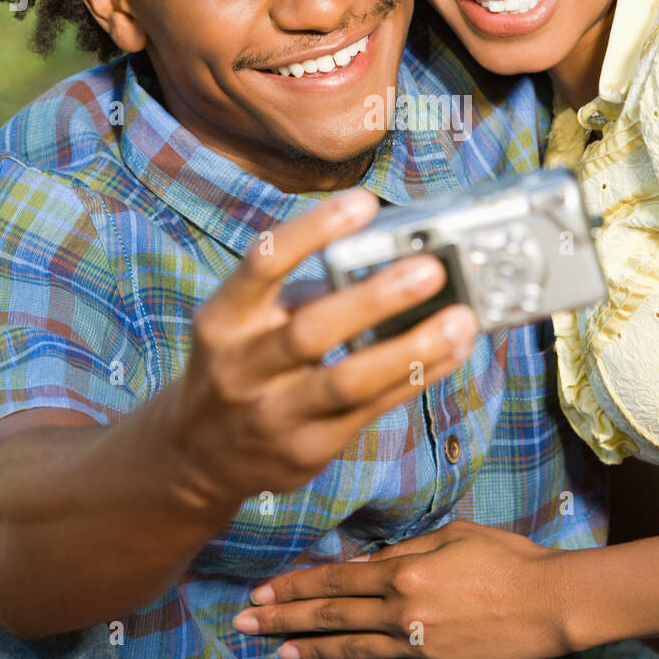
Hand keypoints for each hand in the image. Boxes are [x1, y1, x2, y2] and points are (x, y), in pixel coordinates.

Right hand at [161, 188, 478, 507]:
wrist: (197, 455)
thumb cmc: (240, 365)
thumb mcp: (244, 322)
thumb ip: (300, 293)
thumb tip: (385, 260)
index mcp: (224, 318)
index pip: (264, 263)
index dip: (314, 230)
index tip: (366, 202)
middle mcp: (242, 367)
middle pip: (311, 330)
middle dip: (374, 298)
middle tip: (431, 269)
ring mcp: (273, 414)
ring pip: (349, 380)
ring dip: (411, 348)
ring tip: (461, 320)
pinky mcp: (307, 449)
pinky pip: (371, 409)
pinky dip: (416, 377)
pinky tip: (451, 353)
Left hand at [232, 520, 567, 658]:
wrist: (550, 602)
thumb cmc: (506, 556)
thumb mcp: (453, 534)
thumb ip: (407, 548)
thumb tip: (369, 560)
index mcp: (404, 570)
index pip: (335, 578)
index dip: (295, 586)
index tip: (262, 591)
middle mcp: (402, 610)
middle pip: (332, 615)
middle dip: (285, 619)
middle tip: (245, 624)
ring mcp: (419, 646)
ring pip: (353, 649)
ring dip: (313, 650)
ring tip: (281, 653)